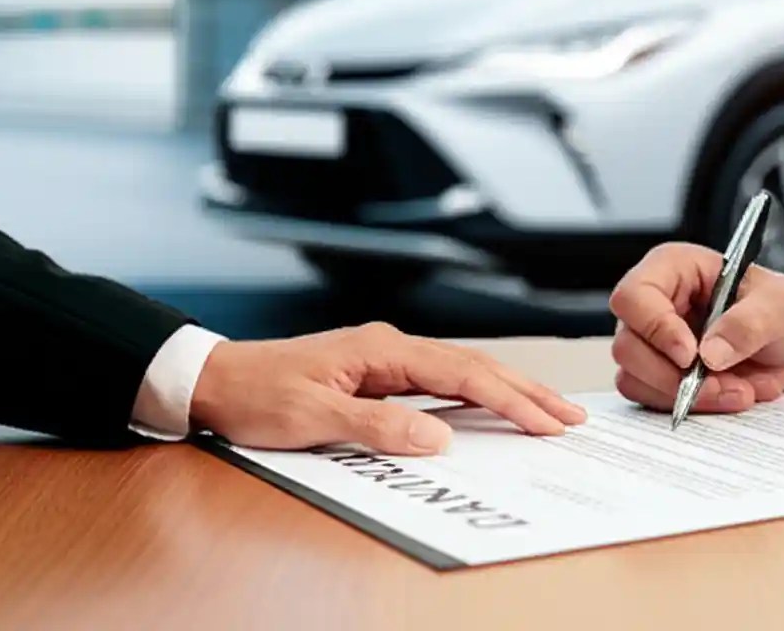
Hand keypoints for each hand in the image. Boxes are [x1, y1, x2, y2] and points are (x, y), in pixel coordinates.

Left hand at [189, 323, 585, 453]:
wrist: (214, 378)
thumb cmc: (256, 393)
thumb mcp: (313, 418)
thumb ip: (378, 426)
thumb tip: (439, 436)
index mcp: (381, 349)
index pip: (463, 373)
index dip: (510, 398)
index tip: (547, 420)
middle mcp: (389, 346)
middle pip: (473, 365)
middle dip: (524, 391)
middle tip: (568, 414)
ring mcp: (384, 357)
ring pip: (461, 370)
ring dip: (505, 390)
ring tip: (546, 409)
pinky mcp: (376, 372)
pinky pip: (439, 380)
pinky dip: (474, 392)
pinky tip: (492, 404)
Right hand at [608, 242, 783, 413]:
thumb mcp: (779, 309)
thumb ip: (746, 326)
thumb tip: (709, 354)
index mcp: (674, 269)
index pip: (634, 296)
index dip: (655, 328)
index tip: (689, 355)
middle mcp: (656, 305)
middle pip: (628, 346)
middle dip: (675, 376)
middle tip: (725, 384)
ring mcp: (655, 343)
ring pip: (636, 378)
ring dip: (688, 395)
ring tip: (741, 390)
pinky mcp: (663, 375)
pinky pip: (654, 399)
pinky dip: (693, 406)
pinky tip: (732, 394)